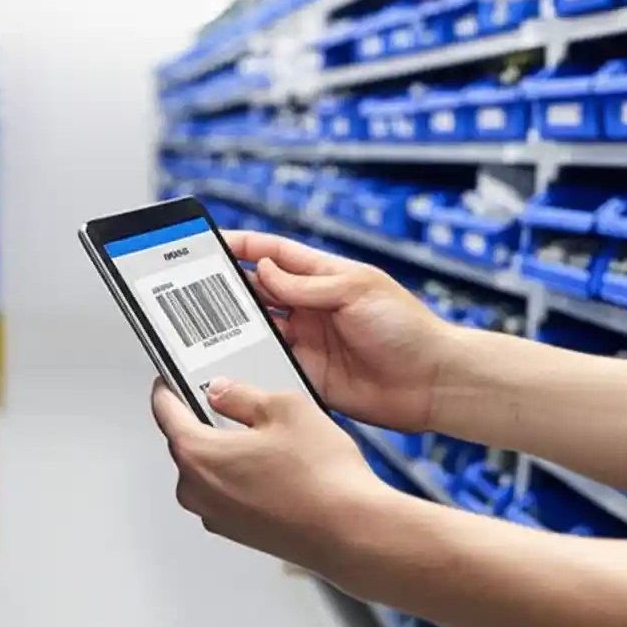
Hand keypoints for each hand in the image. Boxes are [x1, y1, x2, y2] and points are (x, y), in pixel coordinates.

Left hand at [151, 377, 392, 571]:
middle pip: (187, 442)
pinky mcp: (239, 532)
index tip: (171, 379)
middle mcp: (198, 491)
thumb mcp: (284, 408)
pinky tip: (279, 468)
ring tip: (270, 439)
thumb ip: (241, 395)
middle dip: (205, 420)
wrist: (352, 533)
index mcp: (197, 454)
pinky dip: (243, 477)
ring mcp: (217, 516)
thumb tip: (222, 391)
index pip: (165, 411)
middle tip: (236, 404)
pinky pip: (228, 493)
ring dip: (227, 452)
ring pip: (209, 470)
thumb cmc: (322, 479)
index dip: (168, 388)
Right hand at [225, 230, 455, 431]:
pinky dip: (250, 361)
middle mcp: (311, 307)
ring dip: (234, 326)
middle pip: (258, 292)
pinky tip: (230, 360)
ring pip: (259, 328)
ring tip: (203, 325)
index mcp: (324, 277)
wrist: (432, 383)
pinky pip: (270, 364)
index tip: (209, 243)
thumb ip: (306, 284)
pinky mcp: (308, 374)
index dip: (242, 246)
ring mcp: (308, 341)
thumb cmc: (407, 329)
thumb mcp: (355, 291)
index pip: (274, 254)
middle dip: (227, 289)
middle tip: (193, 289)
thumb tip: (264, 271)